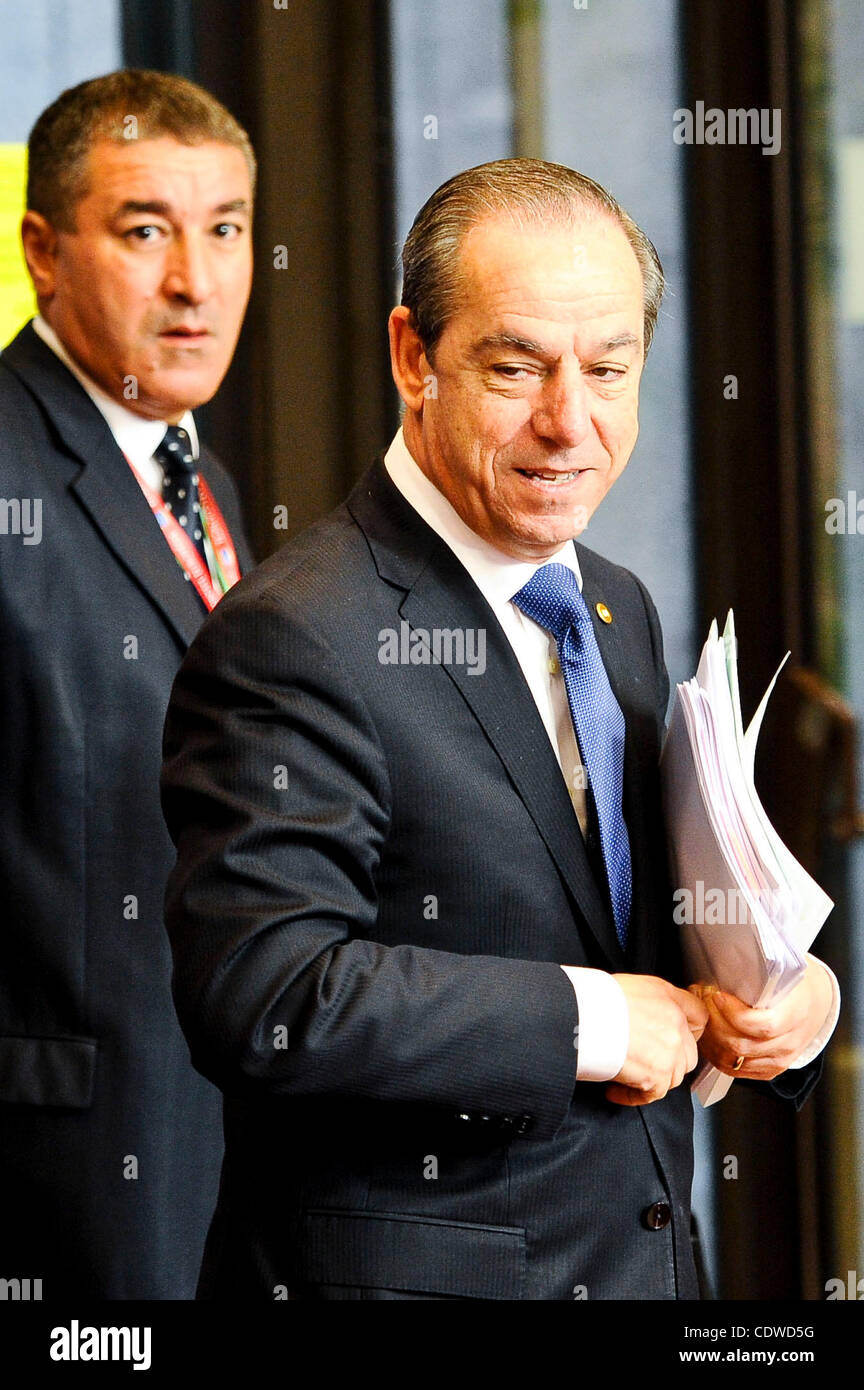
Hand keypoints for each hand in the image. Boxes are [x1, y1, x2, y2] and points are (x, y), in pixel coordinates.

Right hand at [606, 975, 708, 1106]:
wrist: (580, 1016)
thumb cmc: (593, 999)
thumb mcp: (629, 986)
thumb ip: (649, 1003)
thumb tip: (645, 1019)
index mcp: (666, 995)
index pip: (698, 1016)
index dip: (688, 1031)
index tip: (675, 1039)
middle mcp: (674, 1022)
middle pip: (689, 1052)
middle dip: (669, 1060)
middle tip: (646, 1061)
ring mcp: (670, 1050)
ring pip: (675, 1076)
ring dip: (653, 1079)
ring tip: (627, 1076)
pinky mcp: (658, 1075)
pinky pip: (654, 1094)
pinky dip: (633, 1096)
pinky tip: (615, 1090)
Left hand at [690, 957, 833, 1079]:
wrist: (815, 1002)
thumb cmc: (795, 983)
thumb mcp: (783, 971)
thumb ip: (757, 969)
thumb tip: (724, 954)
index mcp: (795, 1013)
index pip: (762, 1025)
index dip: (733, 1013)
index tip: (717, 994)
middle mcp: (788, 1041)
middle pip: (741, 1043)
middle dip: (713, 1022)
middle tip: (701, 1001)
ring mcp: (780, 1058)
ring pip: (734, 1058)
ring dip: (710, 1038)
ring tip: (701, 1016)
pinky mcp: (770, 1069)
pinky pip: (735, 1070)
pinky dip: (716, 1054)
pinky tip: (709, 1036)